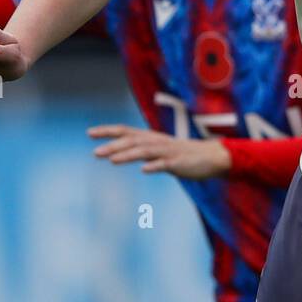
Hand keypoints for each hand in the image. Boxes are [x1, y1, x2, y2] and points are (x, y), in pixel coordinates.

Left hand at [88, 124, 230, 178]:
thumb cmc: (183, 155)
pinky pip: (165, 164)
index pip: (125, 131)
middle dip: (113, 146)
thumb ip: (140, 150)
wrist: (212, 157)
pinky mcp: (179, 162)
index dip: (108, 131)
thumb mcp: (159, 151)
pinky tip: (144, 170)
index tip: (89, 133)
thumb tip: (116, 154)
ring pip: (145, 151)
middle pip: (132, 141)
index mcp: (151, 138)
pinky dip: (154, 166)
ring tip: (112, 160)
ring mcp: (168, 152)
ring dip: (127, 155)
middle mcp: (157, 142)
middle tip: (95, 153)